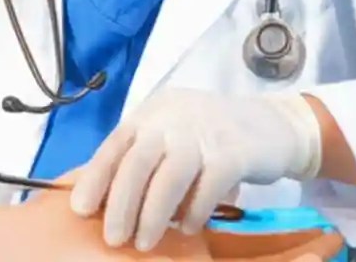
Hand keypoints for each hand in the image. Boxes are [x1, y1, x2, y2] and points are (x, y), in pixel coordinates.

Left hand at [70, 90, 322, 251]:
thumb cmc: (212, 136)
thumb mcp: (174, 133)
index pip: (116, 143)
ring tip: (143, 243)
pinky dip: (193, 212)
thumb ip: (146, 156)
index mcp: (153, 113)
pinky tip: (186, 228)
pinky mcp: (235, 153)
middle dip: (121, 203)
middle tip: (113, 237)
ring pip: (170, 176)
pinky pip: (208, 188)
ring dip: (152, 214)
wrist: (274, 124)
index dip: (96, 177)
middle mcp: (175, 117)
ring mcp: (206, 133)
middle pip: (138, 161)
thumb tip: (108, 199)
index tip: (81, 209)